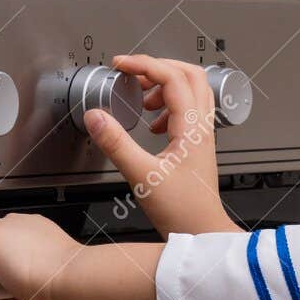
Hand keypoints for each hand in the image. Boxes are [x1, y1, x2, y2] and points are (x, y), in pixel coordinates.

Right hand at [83, 54, 242, 236]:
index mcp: (192, 129)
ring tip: (141, 99)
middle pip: (189, 75)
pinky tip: (152, 125)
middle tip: (132, 73)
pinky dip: (169, 107)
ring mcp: (203, 137)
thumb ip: (116, 144)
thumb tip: (96, 116)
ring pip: (192, 92)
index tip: (120, 65)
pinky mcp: (198, 148)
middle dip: (158, 67)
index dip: (144, 64)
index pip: (172, 78)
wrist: (203, 235)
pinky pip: (189, 112)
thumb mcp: (142, 176)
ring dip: (165, 86)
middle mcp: (202, 128)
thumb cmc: (183, 213)